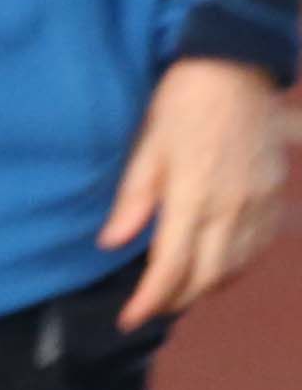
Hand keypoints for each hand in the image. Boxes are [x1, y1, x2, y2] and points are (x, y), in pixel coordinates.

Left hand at [102, 56, 286, 324]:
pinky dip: (237, 265)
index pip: (171, 268)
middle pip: (207, 277)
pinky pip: (260, 246)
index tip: (128, 319)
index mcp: (193, 198)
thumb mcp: (147, 148)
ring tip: (179, 293)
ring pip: (237, 266)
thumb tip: (112, 244)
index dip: (149, 301)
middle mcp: (232, 209)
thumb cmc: (183, 104)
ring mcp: (260, 204)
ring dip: (208, 287)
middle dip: (177, 300)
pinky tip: (218, 266)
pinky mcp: (276, 195)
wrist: (236, 69)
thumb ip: (133, 201)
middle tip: (151, 308)